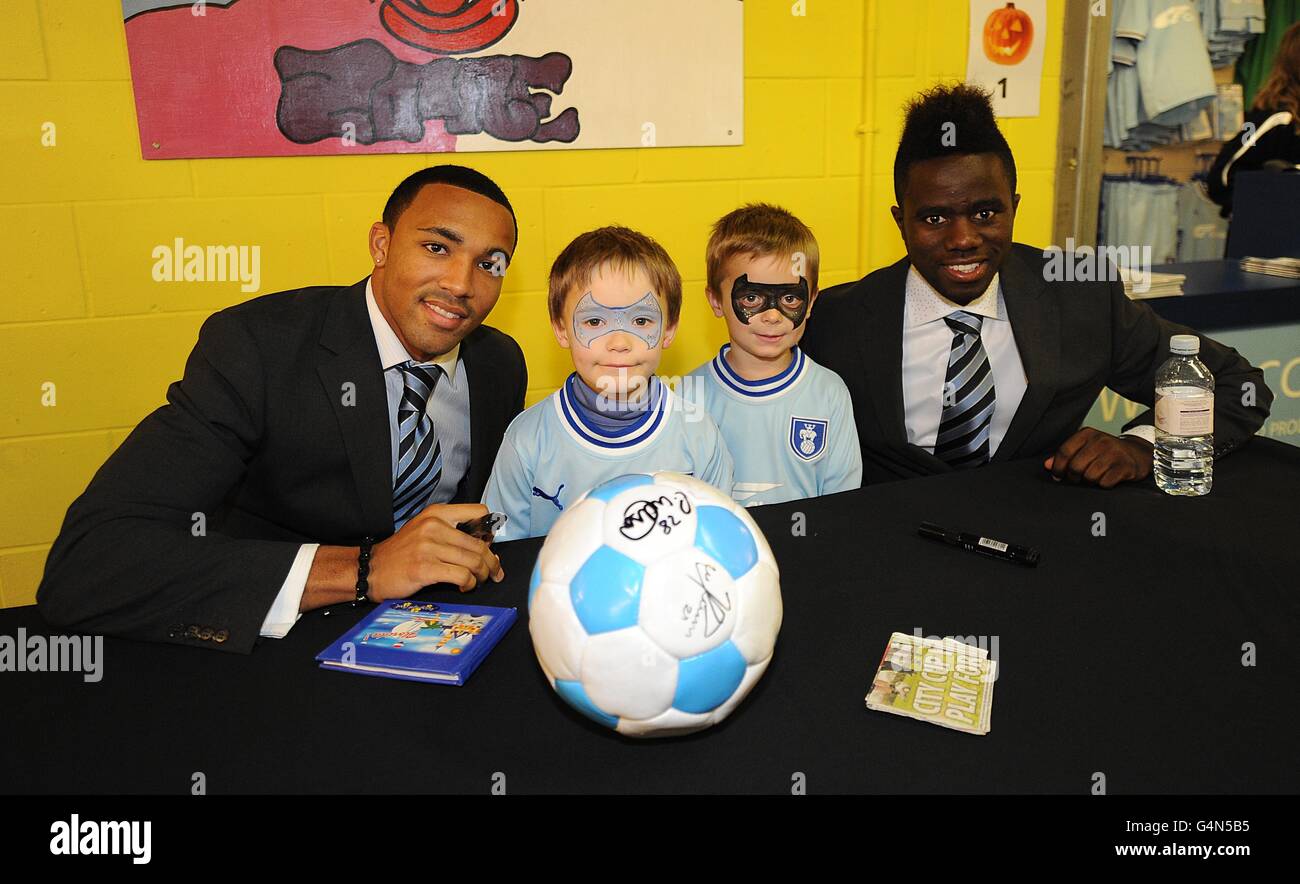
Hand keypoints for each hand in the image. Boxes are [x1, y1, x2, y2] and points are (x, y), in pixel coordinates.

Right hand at [368, 503, 504, 599]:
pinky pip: (461, 576)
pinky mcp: (425, 568)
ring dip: (482, 575)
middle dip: (492, 562)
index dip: (490, 532)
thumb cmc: (401, 553)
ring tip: (479, 581)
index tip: (491, 546)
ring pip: (473, 561)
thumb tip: (486, 544)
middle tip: (495, 572)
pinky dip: (469, 584)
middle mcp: (434, 526)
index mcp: (436, 513)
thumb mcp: (425, 530)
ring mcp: (428, 547)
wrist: (371, 569)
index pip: (479, 513)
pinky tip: (465, 586)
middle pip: (480, 544)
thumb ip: (451, 532)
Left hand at [1043, 427, 1152, 488]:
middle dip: (1073, 477)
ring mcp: (1114, 453)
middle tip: (1078, 479)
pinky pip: (1105, 483)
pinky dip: (1103, 485)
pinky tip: (1107, 479)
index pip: (1064, 452)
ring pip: (1089, 476)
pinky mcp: (1125, 466)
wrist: (1138, 454)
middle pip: (1075, 467)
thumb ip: (1066, 455)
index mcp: (1087, 434)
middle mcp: (1100, 441)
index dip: (1058, 468)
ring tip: (1094, 477)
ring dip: (1089, 482)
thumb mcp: (1085, 448)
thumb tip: (1047, 465)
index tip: (1058, 476)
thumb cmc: (1106, 453)